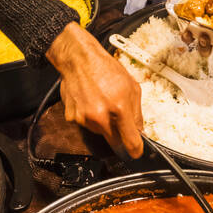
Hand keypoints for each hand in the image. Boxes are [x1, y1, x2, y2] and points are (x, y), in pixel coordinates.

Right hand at [46, 23, 143, 158]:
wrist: (79, 60)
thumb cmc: (104, 68)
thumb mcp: (132, 87)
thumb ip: (137, 113)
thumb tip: (139, 130)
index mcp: (119, 108)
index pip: (130, 141)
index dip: (135, 150)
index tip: (136, 152)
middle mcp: (101, 116)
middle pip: (114, 140)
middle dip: (119, 133)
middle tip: (117, 116)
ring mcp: (85, 119)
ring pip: (100, 132)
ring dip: (104, 124)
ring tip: (102, 102)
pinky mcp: (73, 118)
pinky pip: (86, 125)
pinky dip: (90, 118)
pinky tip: (91, 102)